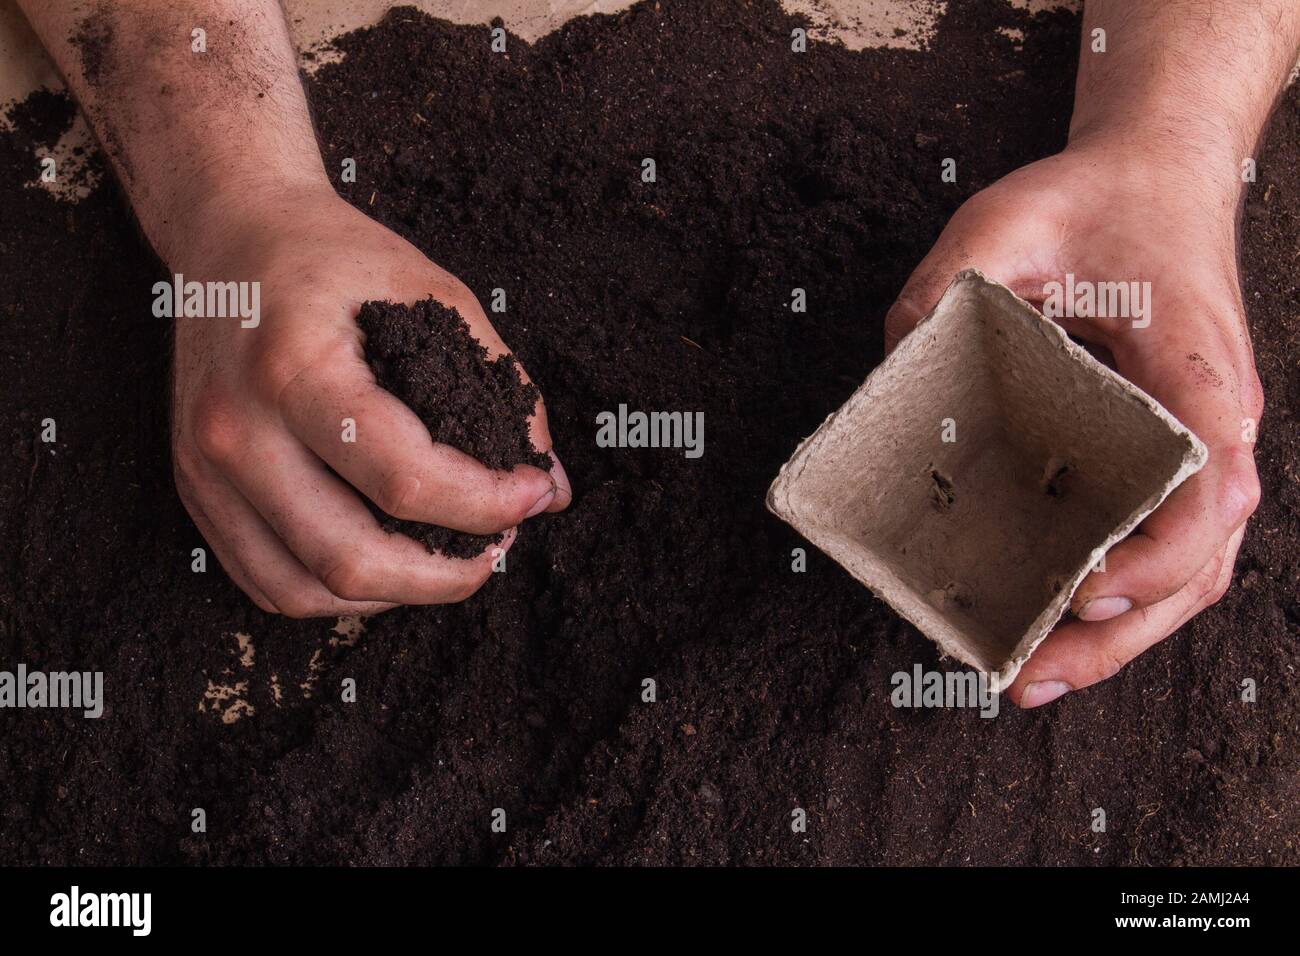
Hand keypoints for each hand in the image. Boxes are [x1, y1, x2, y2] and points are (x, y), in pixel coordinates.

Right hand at [171, 188, 569, 616]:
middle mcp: (234, 428)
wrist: (229, 234)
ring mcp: (204, 468)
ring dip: (397, 593)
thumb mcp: (433, 292)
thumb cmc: (335, 258)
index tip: (533, 493)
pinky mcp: (195, 492)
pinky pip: (272, 583)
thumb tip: (551, 488)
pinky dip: (342, 593)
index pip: (405, 479)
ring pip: (308, 589)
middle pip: (351, 556)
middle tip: (500, 547)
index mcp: (293, 367)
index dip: (487, 503)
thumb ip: (502, 384)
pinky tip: (393, 563)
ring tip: (453, 560)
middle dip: (448, 573)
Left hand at [884, 142, 1261, 706]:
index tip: (1087, 589)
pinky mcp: (1171, 455)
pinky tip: (1058, 621)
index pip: (1209, 491)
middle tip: (1028, 674)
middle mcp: (1217, 426)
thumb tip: (890, 371)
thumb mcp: (1005, 223)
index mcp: (1198, 375)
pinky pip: (1163, 543)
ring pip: (1187, 571)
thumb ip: (946, 285)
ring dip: (1119, 635)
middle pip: (1198, 564)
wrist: (1155, 179)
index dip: (1156, 558)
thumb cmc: (1096, 203)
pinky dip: (1122, 597)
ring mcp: (1202, 449)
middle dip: (1117, 635)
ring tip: (1033, 674)